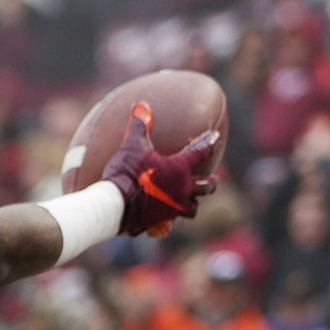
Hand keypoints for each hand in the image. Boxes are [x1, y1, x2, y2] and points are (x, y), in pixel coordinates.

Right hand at [101, 104, 221, 237]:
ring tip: (191, 201)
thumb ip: (139, 124)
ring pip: (193, 208)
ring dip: (193, 203)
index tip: (215, 136)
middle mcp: (182, 189)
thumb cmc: (126, 172)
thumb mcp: (132, 145)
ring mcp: (173, 208)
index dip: (209, 141)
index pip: (201, 152)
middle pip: (207, 186)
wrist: (115, 204)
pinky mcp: (160, 222)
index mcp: (180, 168)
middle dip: (212, 182)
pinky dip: (166, 223)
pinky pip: (168, 224)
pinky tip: (163, 223)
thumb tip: (139, 104)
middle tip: (213, 179)